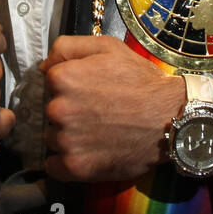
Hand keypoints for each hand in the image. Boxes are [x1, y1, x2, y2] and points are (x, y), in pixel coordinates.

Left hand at [39, 35, 186, 181]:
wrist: (168, 116)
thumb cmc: (140, 81)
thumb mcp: (107, 47)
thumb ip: (67, 48)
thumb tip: (44, 67)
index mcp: (62, 78)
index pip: (51, 83)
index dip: (71, 86)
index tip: (89, 91)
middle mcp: (58, 109)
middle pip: (51, 112)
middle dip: (69, 111)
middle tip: (96, 112)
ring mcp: (66, 140)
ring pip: (53, 138)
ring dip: (68, 137)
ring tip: (97, 132)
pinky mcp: (75, 166)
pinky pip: (54, 166)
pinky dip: (67, 161)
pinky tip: (89, 152)